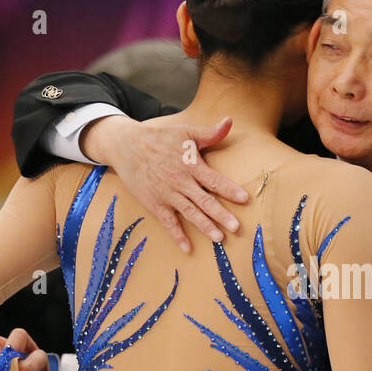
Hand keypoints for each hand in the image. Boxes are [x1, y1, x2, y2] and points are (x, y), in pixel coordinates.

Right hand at [82, 113, 247, 251]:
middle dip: (221, 215)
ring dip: (205, 226)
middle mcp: (180, 181)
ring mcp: (167, 194)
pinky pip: (168, 222)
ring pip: (189, 213)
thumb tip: (229, 121)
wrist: (126, 146)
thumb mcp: (185, 132)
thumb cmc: (160, 139)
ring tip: (219, 239)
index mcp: (190, 164)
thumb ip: (209, 133)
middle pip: (204, 201)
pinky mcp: (155, 204)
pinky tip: (188, 248)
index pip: (214, 180)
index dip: (229, 189)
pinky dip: (177, 235)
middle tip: (237, 228)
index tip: (244, 199)